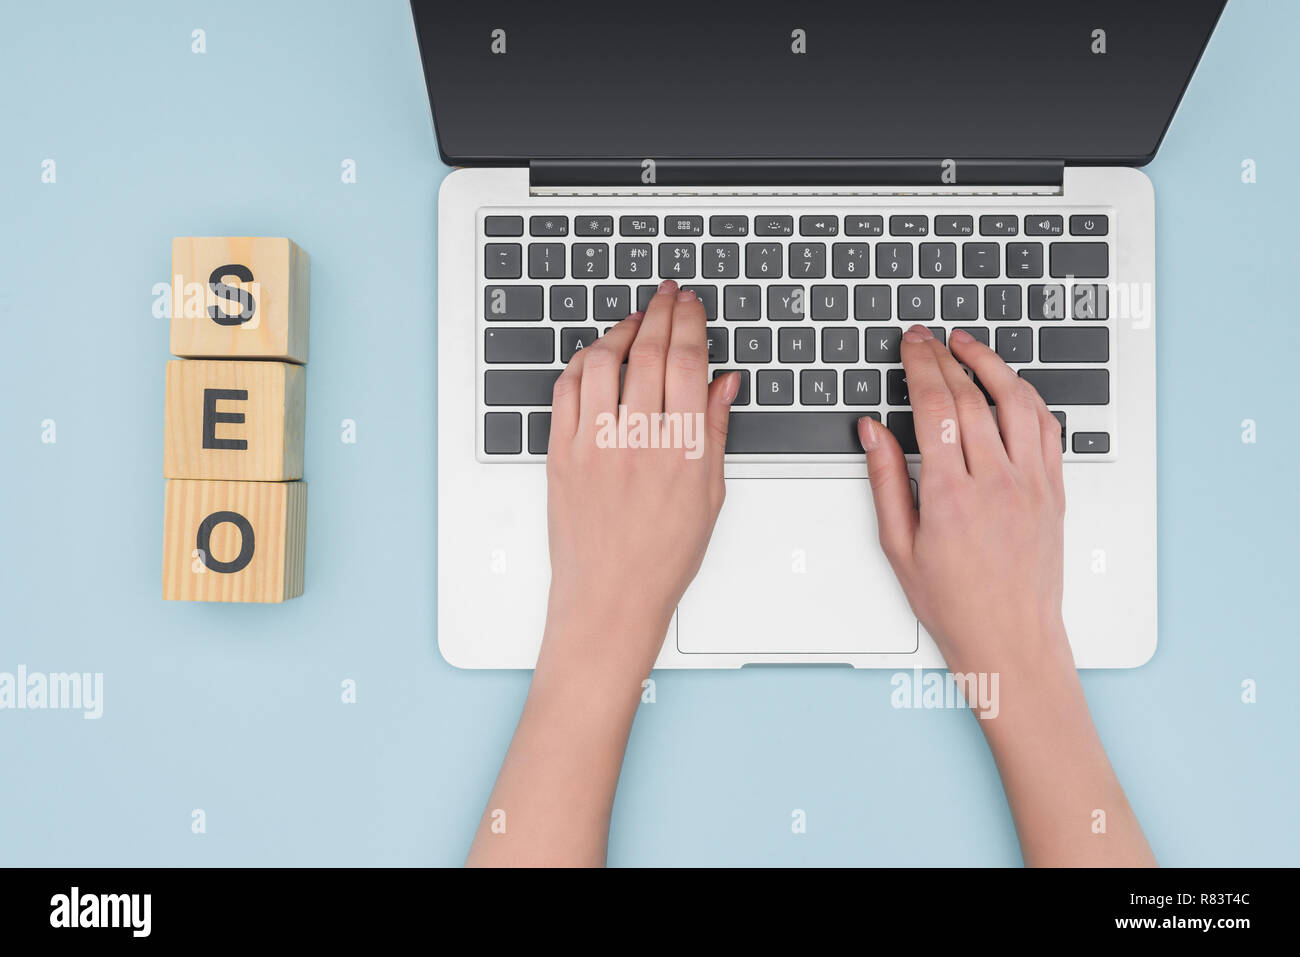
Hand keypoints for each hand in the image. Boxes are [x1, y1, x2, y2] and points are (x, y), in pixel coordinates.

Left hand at [541, 279, 739, 679]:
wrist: (610, 597)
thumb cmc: (662, 556)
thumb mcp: (709, 495)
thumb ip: (716, 432)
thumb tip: (724, 382)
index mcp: (683, 451)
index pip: (689, 362)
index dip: (690, 322)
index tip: (692, 304)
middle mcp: (638, 441)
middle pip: (650, 352)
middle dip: (661, 312)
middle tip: (668, 294)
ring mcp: (594, 445)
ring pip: (603, 361)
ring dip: (620, 330)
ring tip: (634, 321)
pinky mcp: (561, 453)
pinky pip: (566, 390)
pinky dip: (581, 363)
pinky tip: (596, 356)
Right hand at [860, 326, 1153, 866]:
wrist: (1010, 638)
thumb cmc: (953, 603)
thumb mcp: (898, 546)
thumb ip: (884, 480)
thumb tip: (872, 431)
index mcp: (950, 497)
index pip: (935, 408)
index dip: (921, 365)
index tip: (911, 343)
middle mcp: (996, 483)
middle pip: (972, 397)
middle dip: (945, 358)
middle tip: (927, 337)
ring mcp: (1032, 485)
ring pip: (1017, 402)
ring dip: (992, 365)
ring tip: (969, 345)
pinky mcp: (1054, 491)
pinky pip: (1046, 429)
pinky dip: (1027, 397)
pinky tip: (1009, 385)